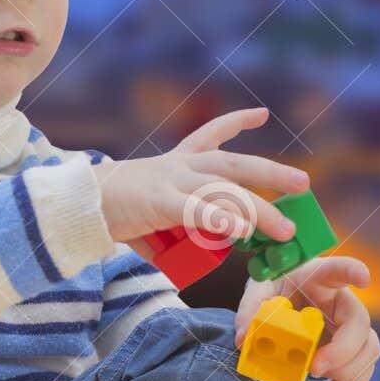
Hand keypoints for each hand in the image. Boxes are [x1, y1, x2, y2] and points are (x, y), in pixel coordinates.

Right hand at [95, 108, 309, 245]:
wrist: (77, 203)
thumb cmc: (110, 211)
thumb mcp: (147, 219)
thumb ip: (166, 239)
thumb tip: (177, 266)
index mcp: (174, 163)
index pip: (210, 134)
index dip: (237, 123)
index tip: (261, 114)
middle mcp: (179, 166)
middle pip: (234, 164)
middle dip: (270, 172)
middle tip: (302, 183)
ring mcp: (173, 182)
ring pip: (225, 192)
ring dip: (259, 211)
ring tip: (285, 228)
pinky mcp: (162, 202)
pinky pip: (200, 212)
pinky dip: (225, 221)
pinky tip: (244, 231)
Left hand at [235, 255, 379, 380]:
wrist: (281, 307)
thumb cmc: (274, 291)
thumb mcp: (259, 291)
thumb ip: (250, 309)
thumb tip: (243, 339)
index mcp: (319, 279)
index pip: (339, 270)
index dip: (353, 271)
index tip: (363, 278)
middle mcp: (340, 301)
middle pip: (359, 320)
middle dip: (342, 348)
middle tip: (315, 367)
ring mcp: (349, 326)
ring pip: (368, 346)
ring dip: (351, 368)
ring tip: (325, 379)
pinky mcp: (350, 348)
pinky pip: (365, 365)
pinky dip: (356, 379)